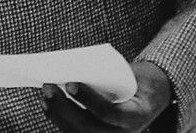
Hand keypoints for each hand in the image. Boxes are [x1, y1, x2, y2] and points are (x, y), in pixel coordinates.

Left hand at [41, 60, 171, 131]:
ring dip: (57, 114)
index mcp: (136, 115)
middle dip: (63, 107)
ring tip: (45, 95)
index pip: (109, 112)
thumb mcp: (131, 75)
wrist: (151, 96)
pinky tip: (48, 106)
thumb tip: (72, 68)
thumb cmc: (138, 79)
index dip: (88, 99)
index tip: (70, 83)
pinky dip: (59, 119)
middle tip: (48, 86)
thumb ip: (107, 75)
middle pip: (88, 126)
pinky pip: (76, 132)